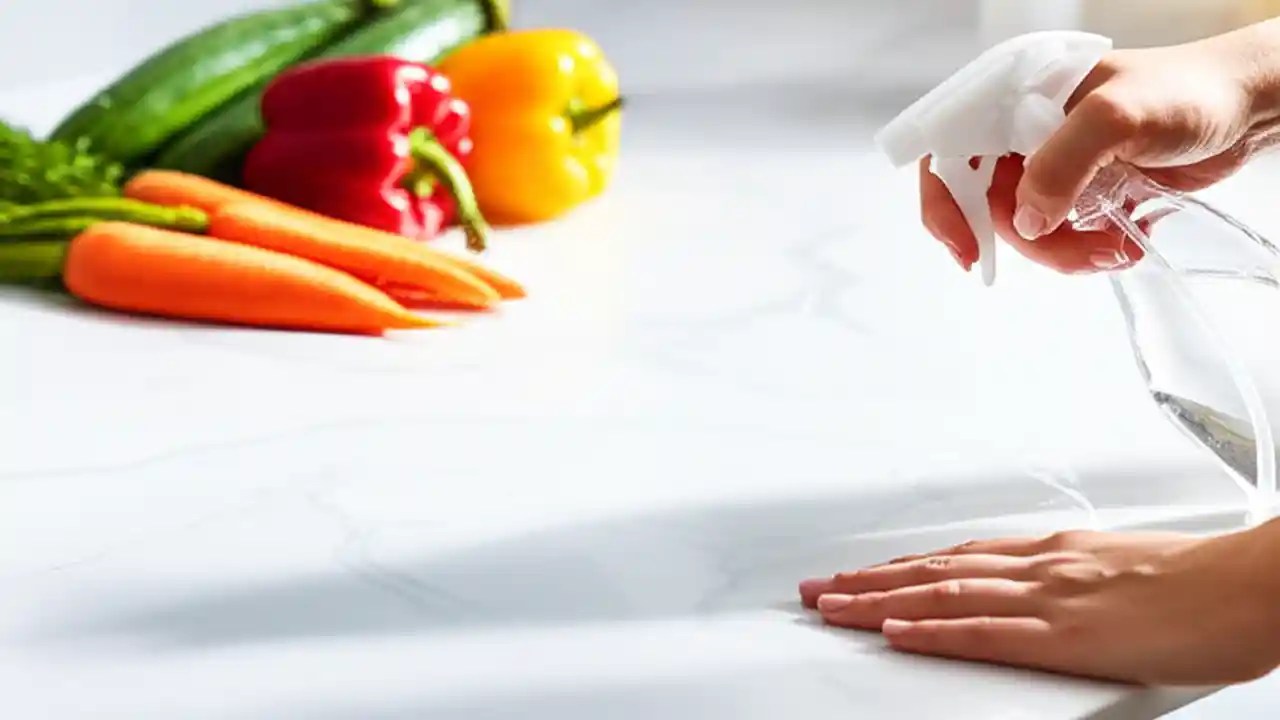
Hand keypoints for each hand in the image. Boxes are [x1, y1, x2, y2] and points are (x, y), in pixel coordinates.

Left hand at [798, 525, 1279, 685]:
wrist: (1249, 586)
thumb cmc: (1200, 582)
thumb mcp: (1122, 571)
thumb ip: (1076, 579)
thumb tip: (1051, 588)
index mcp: (1052, 552)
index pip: (957, 557)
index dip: (902, 566)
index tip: (863, 573)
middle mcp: (1038, 566)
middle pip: (933, 570)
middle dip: (869, 579)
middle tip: (819, 588)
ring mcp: (1047, 597)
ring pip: (941, 593)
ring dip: (878, 600)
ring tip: (831, 607)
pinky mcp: (1065, 634)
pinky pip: (982, 632)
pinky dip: (931, 630)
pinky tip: (894, 631)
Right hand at [922, 21, 1279, 273]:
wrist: (1247, 108)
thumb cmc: (1188, 91)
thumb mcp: (1117, 117)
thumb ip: (1061, 163)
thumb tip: (1024, 219)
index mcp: (1015, 98)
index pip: (949, 150)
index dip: (944, 202)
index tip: (968, 248)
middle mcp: (1025, 132)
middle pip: (985, 203)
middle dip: (1026, 239)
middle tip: (1073, 252)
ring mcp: (1051, 164)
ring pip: (1024, 228)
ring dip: (1063, 251)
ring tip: (1112, 250)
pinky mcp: (1080, 192)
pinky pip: (1058, 236)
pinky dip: (1084, 251)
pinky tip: (1123, 242)